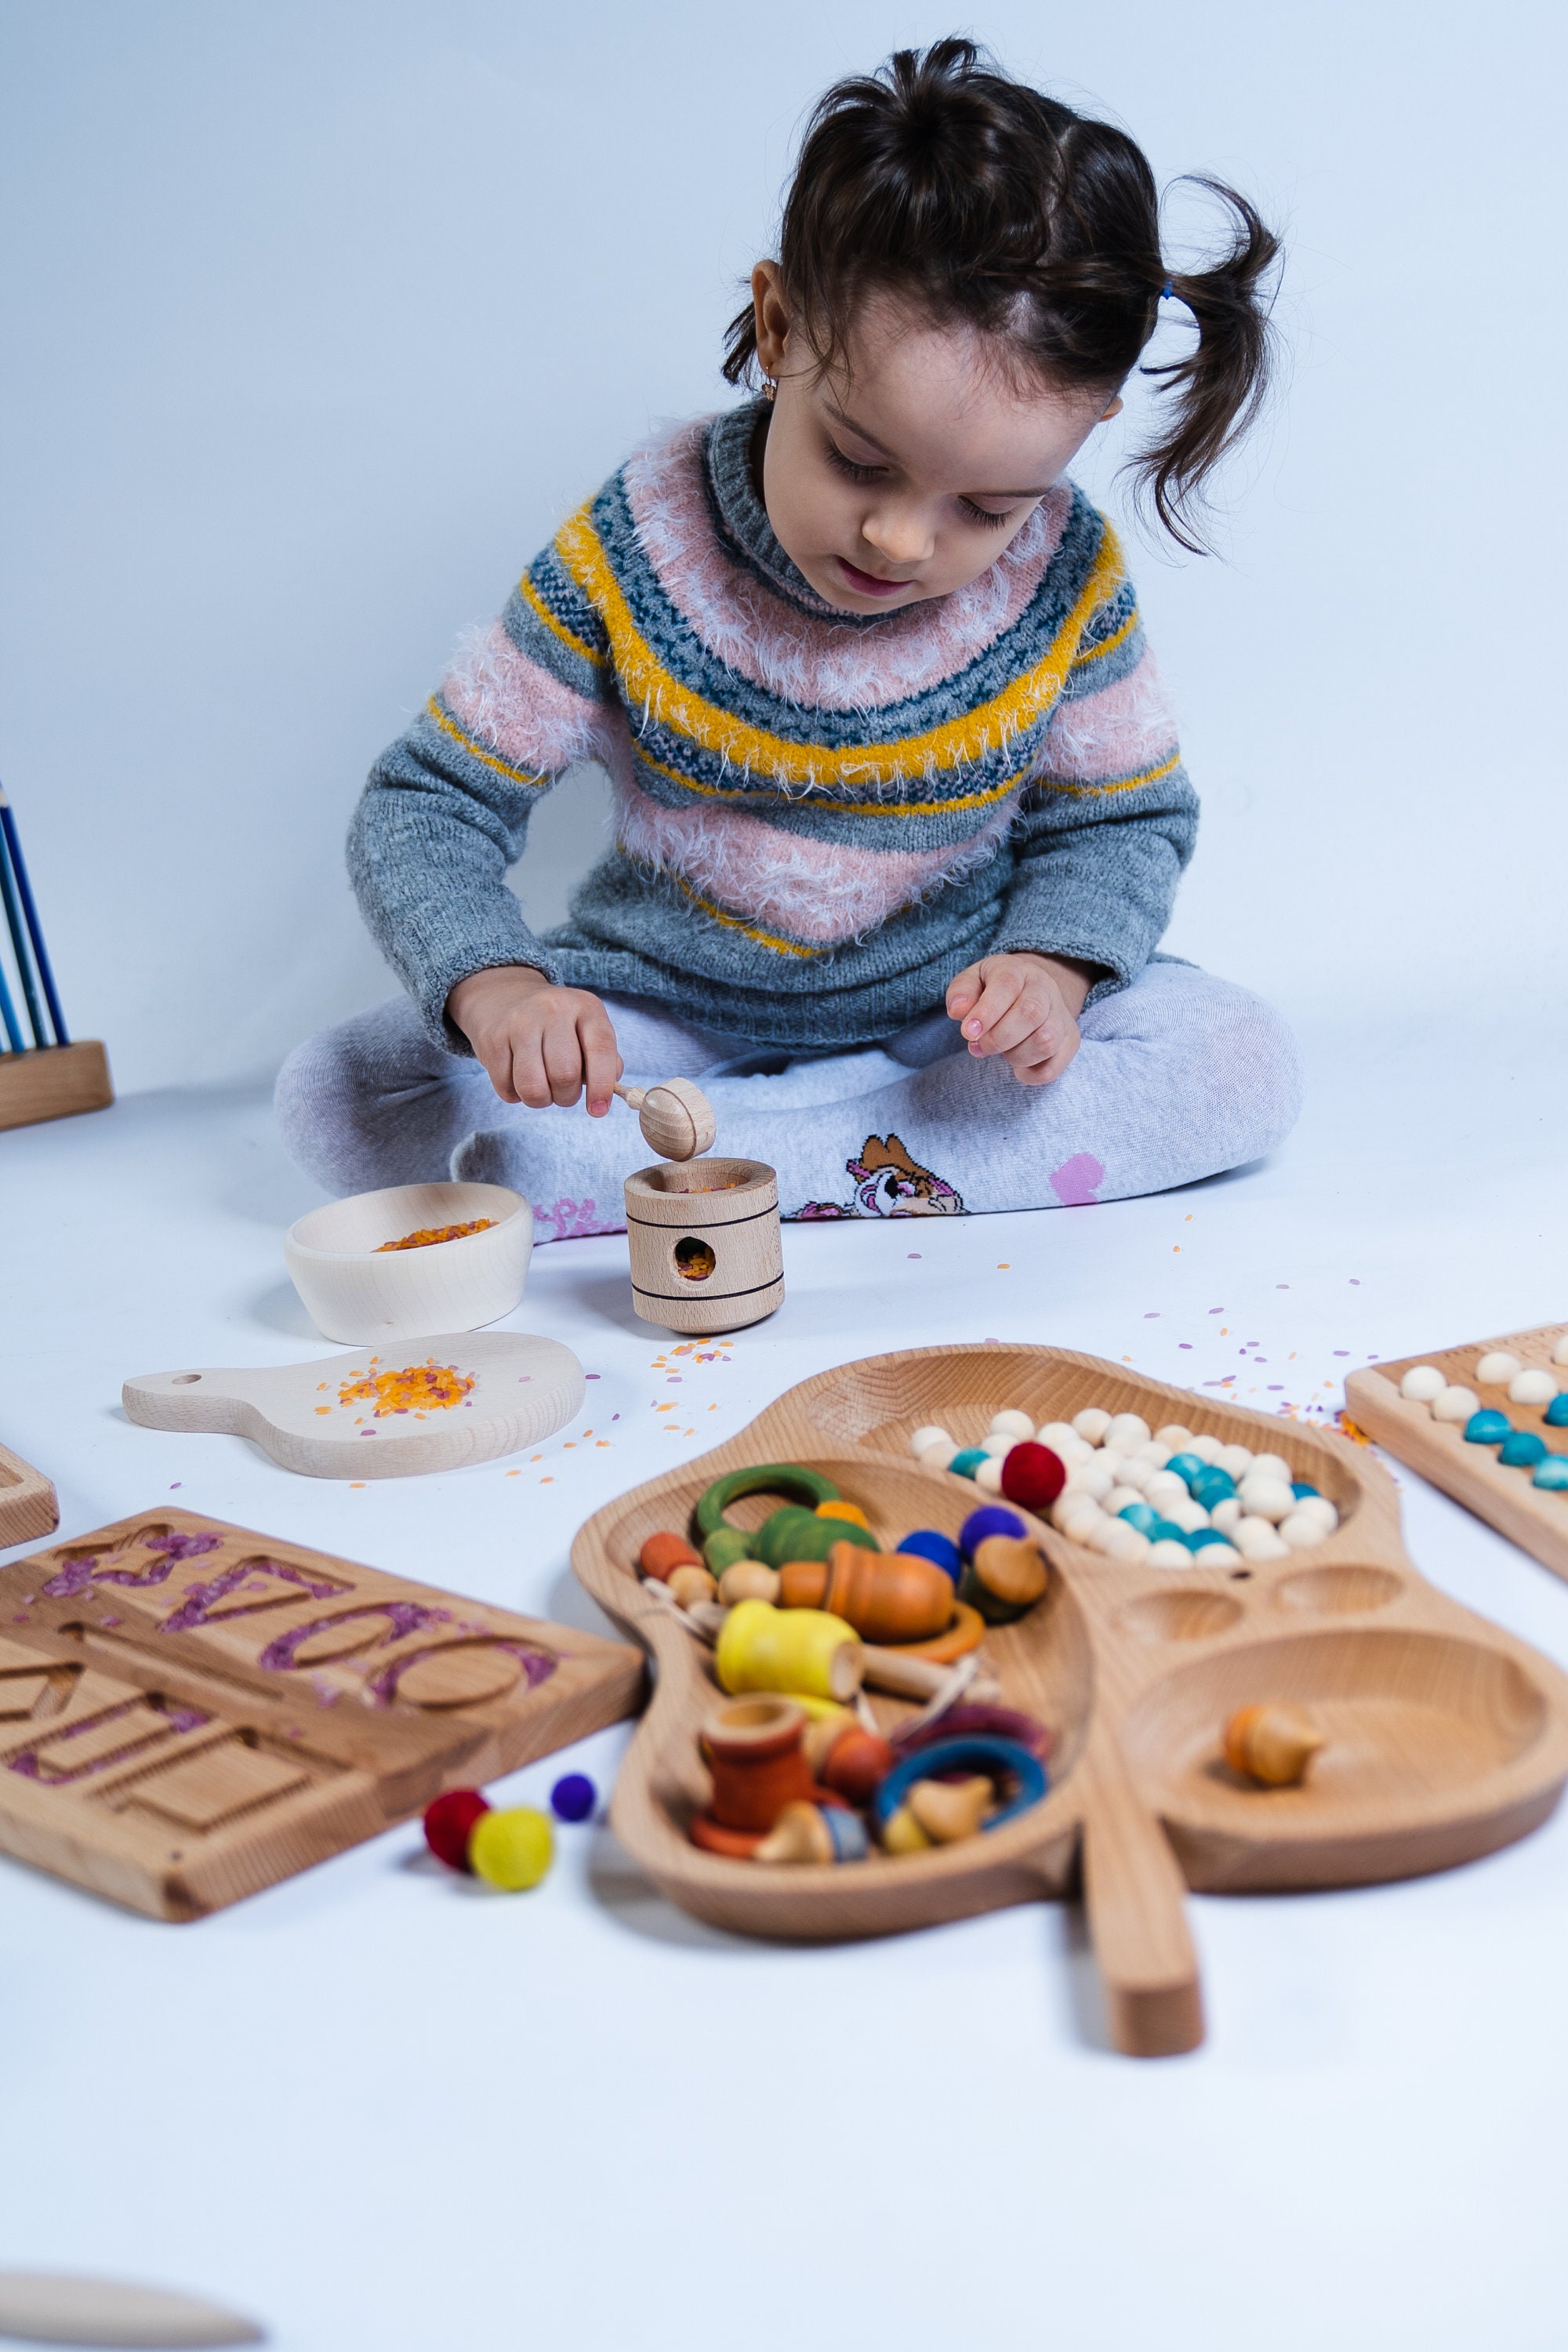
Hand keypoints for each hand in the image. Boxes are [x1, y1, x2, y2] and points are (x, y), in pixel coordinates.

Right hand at [447, 964, 621, 1113]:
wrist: (502, 996)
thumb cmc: (555, 1024)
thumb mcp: (586, 1028)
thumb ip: (604, 1060)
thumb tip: (603, 1096)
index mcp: (585, 1007)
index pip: (601, 1050)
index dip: (602, 1087)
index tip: (598, 1110)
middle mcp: (552, 1010)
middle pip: (565, 1076)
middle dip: (567, 1097)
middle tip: (564, 1092)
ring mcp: (519, 1023)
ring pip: (533, 1088)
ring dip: (541, 1100)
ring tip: (542, 1088)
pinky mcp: (492, 1041)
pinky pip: (507, 1089)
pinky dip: (515, 1095)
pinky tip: (518, 1076)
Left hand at [945, 953, 1096, 1085]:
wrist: (1029, 990)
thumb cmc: (992, 989)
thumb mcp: (972, 981)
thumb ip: (961, 993)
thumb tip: (958, 1011)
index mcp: (1017, 970)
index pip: (1007, 985)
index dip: (987, 1012)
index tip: (968, 1032)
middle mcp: (1045, 989)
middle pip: (1031, 1013)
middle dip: (998, 1038)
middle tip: (978, 1046)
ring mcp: (1061, 1015)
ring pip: (1047, 1041)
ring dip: (1016, 1056)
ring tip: (1001, 1052)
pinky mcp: (1070, 1040)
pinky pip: (1056, 1066)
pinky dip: (1032, 1074)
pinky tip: (1018, 1067)